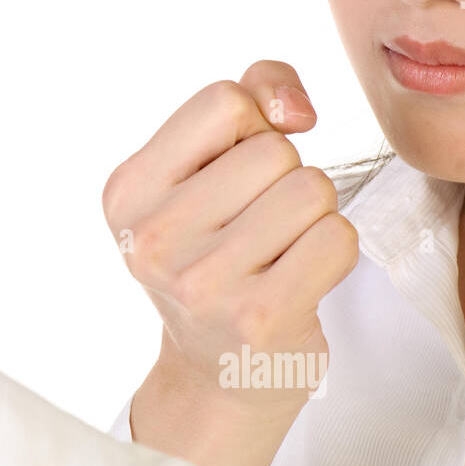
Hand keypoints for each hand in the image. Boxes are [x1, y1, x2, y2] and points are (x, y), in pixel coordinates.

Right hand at [101, 61, 358, 465]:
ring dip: (312, 215)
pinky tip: (298, 277)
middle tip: (255, 225)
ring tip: (277, 250)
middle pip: (274, 149)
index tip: (236, 170)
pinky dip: (333, 252)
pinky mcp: (259, 318)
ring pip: (312, 189)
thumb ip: (253, 95)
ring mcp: (202, 282)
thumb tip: (296, 110)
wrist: (215, 370)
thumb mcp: (207, 164)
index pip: (223, 101)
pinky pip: (337, 238)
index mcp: (128, 190)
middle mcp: (152, 237)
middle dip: (284, 178)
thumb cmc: (217, 248)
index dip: (251, 126)